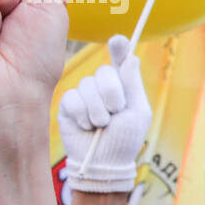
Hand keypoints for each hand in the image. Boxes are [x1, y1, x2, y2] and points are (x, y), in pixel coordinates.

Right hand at [58, 34, 150, 194]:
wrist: (103, 164)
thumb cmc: (124, 140)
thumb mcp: (137, 113)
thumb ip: (133, 84)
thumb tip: (132, 56)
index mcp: (123, 86)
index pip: (120, 60)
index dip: (119, 48)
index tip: (118, 40)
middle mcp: (102, 86)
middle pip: (104, 73)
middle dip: (112, 95)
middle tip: (115, 114)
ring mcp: (84, 95)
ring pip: (87, 86)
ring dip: (98, 110)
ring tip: (101, 126)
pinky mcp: (67, 106)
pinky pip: (72, 98)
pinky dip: (83, 115)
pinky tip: (86, 127)